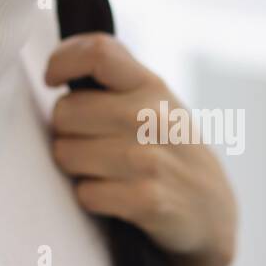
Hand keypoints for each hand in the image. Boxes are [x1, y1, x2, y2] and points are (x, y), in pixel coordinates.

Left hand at [44, 33, 237, 265]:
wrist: (213, 212)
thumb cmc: (170, 150)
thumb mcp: (157, 104)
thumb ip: (116, 81)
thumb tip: (57, 67)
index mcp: (151, 85)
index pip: (98, 52)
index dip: (62, 61)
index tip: (52, 81)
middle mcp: (152, 116)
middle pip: (65, 111)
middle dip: (64, 131)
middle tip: (88, 142)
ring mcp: (151, 158)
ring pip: (66, 154)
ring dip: (76, 167)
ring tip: (104, 170)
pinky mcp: (147, 200)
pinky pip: (85, 193)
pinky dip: (92, 198)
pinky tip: (115, 196)